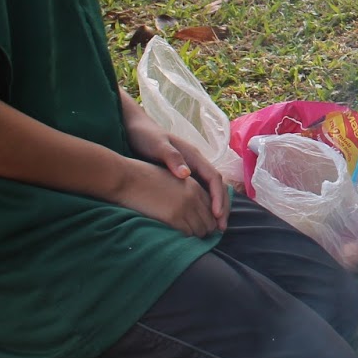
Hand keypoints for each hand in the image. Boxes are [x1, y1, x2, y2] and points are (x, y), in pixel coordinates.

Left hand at [119, 90, 227, 229]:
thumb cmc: (146, 137)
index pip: (214, 178)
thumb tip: (186, 175)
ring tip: (215, 228)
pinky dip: (204, 205)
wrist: (135, 128)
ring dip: (215, 208)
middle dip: (222, 206)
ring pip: (210, 190)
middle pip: (217, 186)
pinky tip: (200, 218)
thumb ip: (172, 158)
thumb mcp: (157, 146)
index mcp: (194, 156)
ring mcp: (190, 168)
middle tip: (221, 228)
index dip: (217, 197)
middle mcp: (196, 162)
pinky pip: (199, 192)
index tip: (216, 215)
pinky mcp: (182, 174)